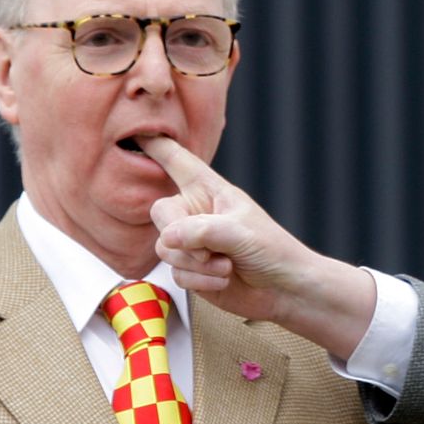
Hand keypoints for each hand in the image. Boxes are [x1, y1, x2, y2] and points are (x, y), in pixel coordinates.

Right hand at [142, 136, 375, 358]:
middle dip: (181, 238)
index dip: (157, 147)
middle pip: (160, 212)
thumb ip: (202, 230)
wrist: (285, 289)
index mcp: (211, 191)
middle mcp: (196, 213)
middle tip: (208, 252)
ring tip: (226, 265)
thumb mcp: (241, 233)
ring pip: (165, 249)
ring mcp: (193, 243)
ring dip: (197, 265)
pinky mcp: (192, 270)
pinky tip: (224, 279)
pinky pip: (177, 274)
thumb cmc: (273, 250)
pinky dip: (201, 280)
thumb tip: (168, 237)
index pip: (178, 162)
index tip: (138, 135)